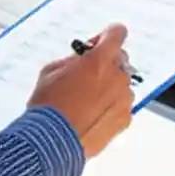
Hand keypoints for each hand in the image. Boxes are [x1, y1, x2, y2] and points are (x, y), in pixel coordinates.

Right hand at [27, 24, 133, 158]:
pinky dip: (110, 108)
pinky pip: (121, 106)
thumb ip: (73, 60)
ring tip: (85, 102)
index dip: (108, 36)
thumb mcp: (51, 71)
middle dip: (106, 64)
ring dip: (108, 88)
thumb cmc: (49, 107)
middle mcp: (117, 77)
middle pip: (120, 60)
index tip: (101, 42)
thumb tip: (82, 60)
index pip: (117, 33)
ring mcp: (124, 98)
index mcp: (100, 60)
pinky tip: (91, 116)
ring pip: (121, 85)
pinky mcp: (125, 118)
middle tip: (87, 76)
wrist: (51, 142)